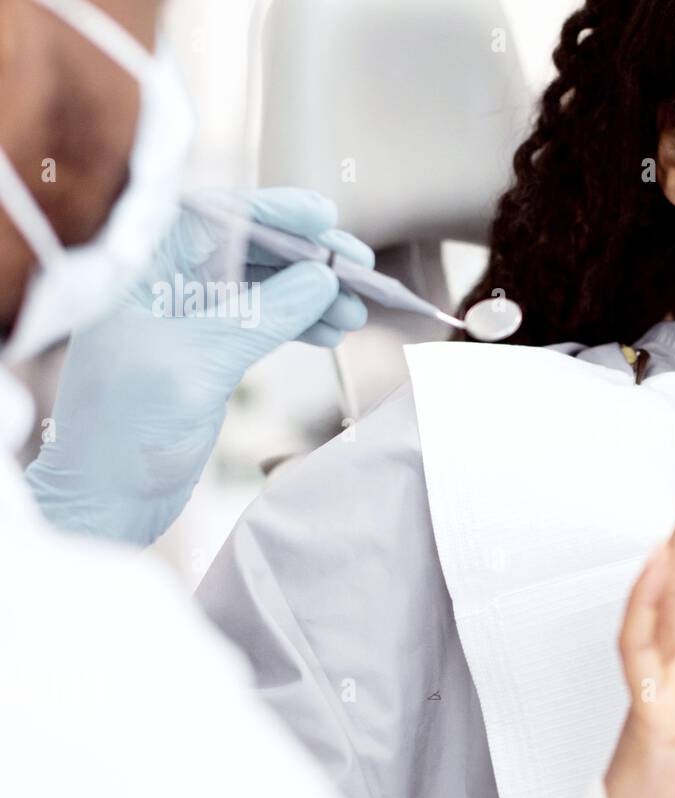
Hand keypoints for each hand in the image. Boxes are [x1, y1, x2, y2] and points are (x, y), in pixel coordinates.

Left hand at [25, 188, 372, 546]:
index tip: (327, 219)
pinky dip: (301, 323)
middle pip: (247, 248)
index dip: (275, 213)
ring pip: (263, 286)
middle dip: (306, 258)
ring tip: (356, 313)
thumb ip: (263, 316)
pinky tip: (333, 332)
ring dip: (313, 296)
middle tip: (361, 269)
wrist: (106, 499)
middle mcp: (162, 284)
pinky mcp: (207, 351)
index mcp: (140, 271)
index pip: (214, 218)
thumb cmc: (128, 430)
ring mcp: (187, 318)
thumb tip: (324, 278)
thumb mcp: (199, 363)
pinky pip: (264, 321)